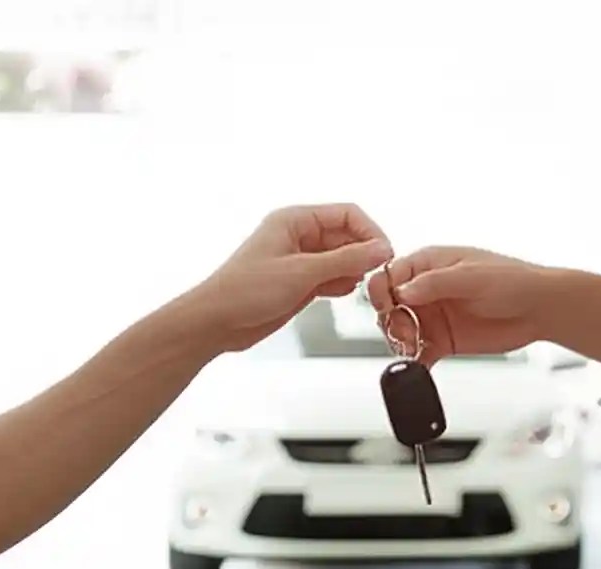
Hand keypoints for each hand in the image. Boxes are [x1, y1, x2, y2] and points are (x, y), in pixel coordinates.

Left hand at [191, 204, 392, 350]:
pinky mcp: (300, 282)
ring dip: (355, 270)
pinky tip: (342, 293)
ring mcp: (301, 260)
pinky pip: (333, 277)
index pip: (347, 214)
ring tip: (357, 285)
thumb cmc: (244, 291)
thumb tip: (380, 249)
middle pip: (348, 236)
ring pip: (342, 258)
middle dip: (364, 253)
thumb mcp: (302, 272)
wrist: (216, 322)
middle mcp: (299, 236)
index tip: (384, 253)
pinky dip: (342, 284)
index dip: (370, 231)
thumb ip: (346, 260)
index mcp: (295, 220)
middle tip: (377, 273)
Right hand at [366, 246, 554, 363]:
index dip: (383, 292)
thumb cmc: (513, 280)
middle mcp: (427, 290)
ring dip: (400, 342)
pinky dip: (414, 361)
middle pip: (389, 306)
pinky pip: (419, 353)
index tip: (389, 308)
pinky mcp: (443, 341)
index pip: (389, 276)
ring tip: (413, 349)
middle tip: (406, 334)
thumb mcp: (472, 276)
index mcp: (429, 264)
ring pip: (399, 331)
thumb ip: (435, 283)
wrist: (540, 309)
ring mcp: (434, 316)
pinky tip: (418, 365)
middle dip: (391, 321)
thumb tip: (402, 290)